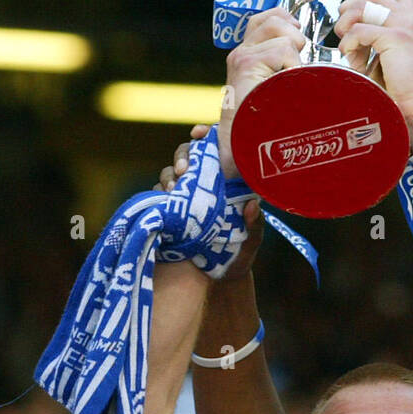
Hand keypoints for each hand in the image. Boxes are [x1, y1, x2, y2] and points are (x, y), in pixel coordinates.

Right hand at [157, 127, 263, 279]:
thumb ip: (255, 226)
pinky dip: (158, 193)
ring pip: (171, 172)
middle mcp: (204, 184)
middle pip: (188, 154)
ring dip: (170, 175)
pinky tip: (162, 199)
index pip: (215, 148)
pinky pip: (157, 194)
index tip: (199, 133)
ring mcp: (184, 195)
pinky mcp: (168, 210)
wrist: (216, 280)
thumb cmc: (238, 256)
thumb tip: (253, 205)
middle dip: (183, 156)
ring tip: (174, 187)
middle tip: (185, 170)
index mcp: (226, 182)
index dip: (206, 135)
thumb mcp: (251, 243)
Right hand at [218, 10, 305, 175]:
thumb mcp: (275, 95)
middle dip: (294, 33)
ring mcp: (242, 57)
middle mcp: (241, 53)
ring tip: (290, 78)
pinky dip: (293, 67)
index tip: (298, 36)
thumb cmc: (261, 129)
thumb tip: (309, 62)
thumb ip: (283, 75)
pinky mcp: (246, 64)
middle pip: (274, 18)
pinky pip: (283, 51)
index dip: (284, 19)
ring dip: (295, 54)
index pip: (264, 19)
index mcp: (246, 57)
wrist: (240, 150)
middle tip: (298, 58)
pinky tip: (286, 87)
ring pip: (282, 34)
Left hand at [334, 0, 412, 126]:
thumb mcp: (390, 57)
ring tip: (343, 38)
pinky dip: (349, 42)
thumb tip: (353, 29)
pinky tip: (348, 54)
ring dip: (348, 21)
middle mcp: (412, 20)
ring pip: (366, 7)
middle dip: (353, 3)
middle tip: (341, 19)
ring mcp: (405, 27)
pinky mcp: (395, 38)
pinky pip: (360, 30)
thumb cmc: (404, 89)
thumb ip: (378, 39)